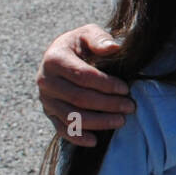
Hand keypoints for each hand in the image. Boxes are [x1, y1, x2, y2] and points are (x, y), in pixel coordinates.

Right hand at [36, 26, 132, 147]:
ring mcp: (46, 99)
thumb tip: (113, 48)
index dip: (106, 85)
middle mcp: (45, 81)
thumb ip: (99, 39)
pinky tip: (95, 141)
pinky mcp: (49, 112)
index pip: (83, 76)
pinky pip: (61, 129)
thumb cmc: (81, 44)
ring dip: (98, 122)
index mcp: (54, 59)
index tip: (126, 89)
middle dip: (107, 104)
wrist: (63, 55)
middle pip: (78, 98)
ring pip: (71, 116)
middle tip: (130, 106)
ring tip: (121, 120)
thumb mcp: (88, 33)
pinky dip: (77, 137)